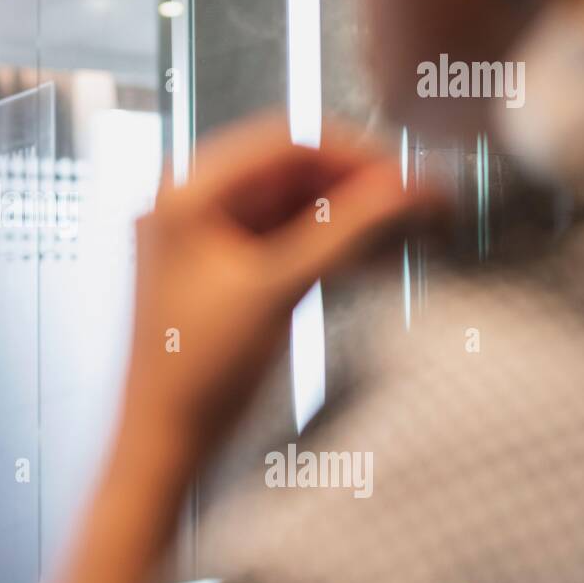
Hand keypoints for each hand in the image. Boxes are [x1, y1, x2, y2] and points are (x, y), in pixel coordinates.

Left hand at [117, 111, 450, 469]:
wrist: (163, 441)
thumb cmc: (197, 370)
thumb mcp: (279, 290)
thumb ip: (347, 231)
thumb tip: (408, 186)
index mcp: (186, 191)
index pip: (286, 141)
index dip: (355, 154)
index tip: (408, 176)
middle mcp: (189, 202)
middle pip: (290, 170)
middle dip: (357, 186)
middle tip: (419, 205)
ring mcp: (203, 236)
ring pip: (292, 205)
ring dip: (348, 217)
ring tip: (410, 233)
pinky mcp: (220, 270)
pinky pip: (282, 239)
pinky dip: (326, 246)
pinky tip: (376, 259)